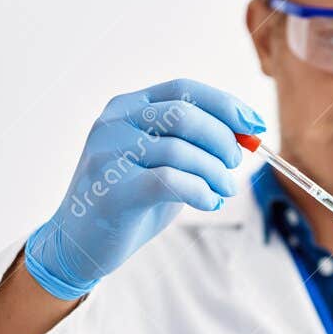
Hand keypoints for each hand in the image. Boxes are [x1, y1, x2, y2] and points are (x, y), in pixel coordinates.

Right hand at [24, 79, 266, 299]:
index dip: (225, 105)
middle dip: (222, 139)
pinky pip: (170, 181)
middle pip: (184, 114)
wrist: (78, 244)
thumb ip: (192, 145)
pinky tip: (209, 201)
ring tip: (224, 190)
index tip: (254, 126)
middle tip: (234, 164)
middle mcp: (114, 123)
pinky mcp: (112, 189)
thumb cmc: (128, 201)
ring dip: (215, 172)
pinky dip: (199, 190)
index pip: (183, 90)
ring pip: (180, 149)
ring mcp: (109, 154)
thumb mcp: (160, 163)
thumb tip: (245, 138)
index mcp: (126, 108)